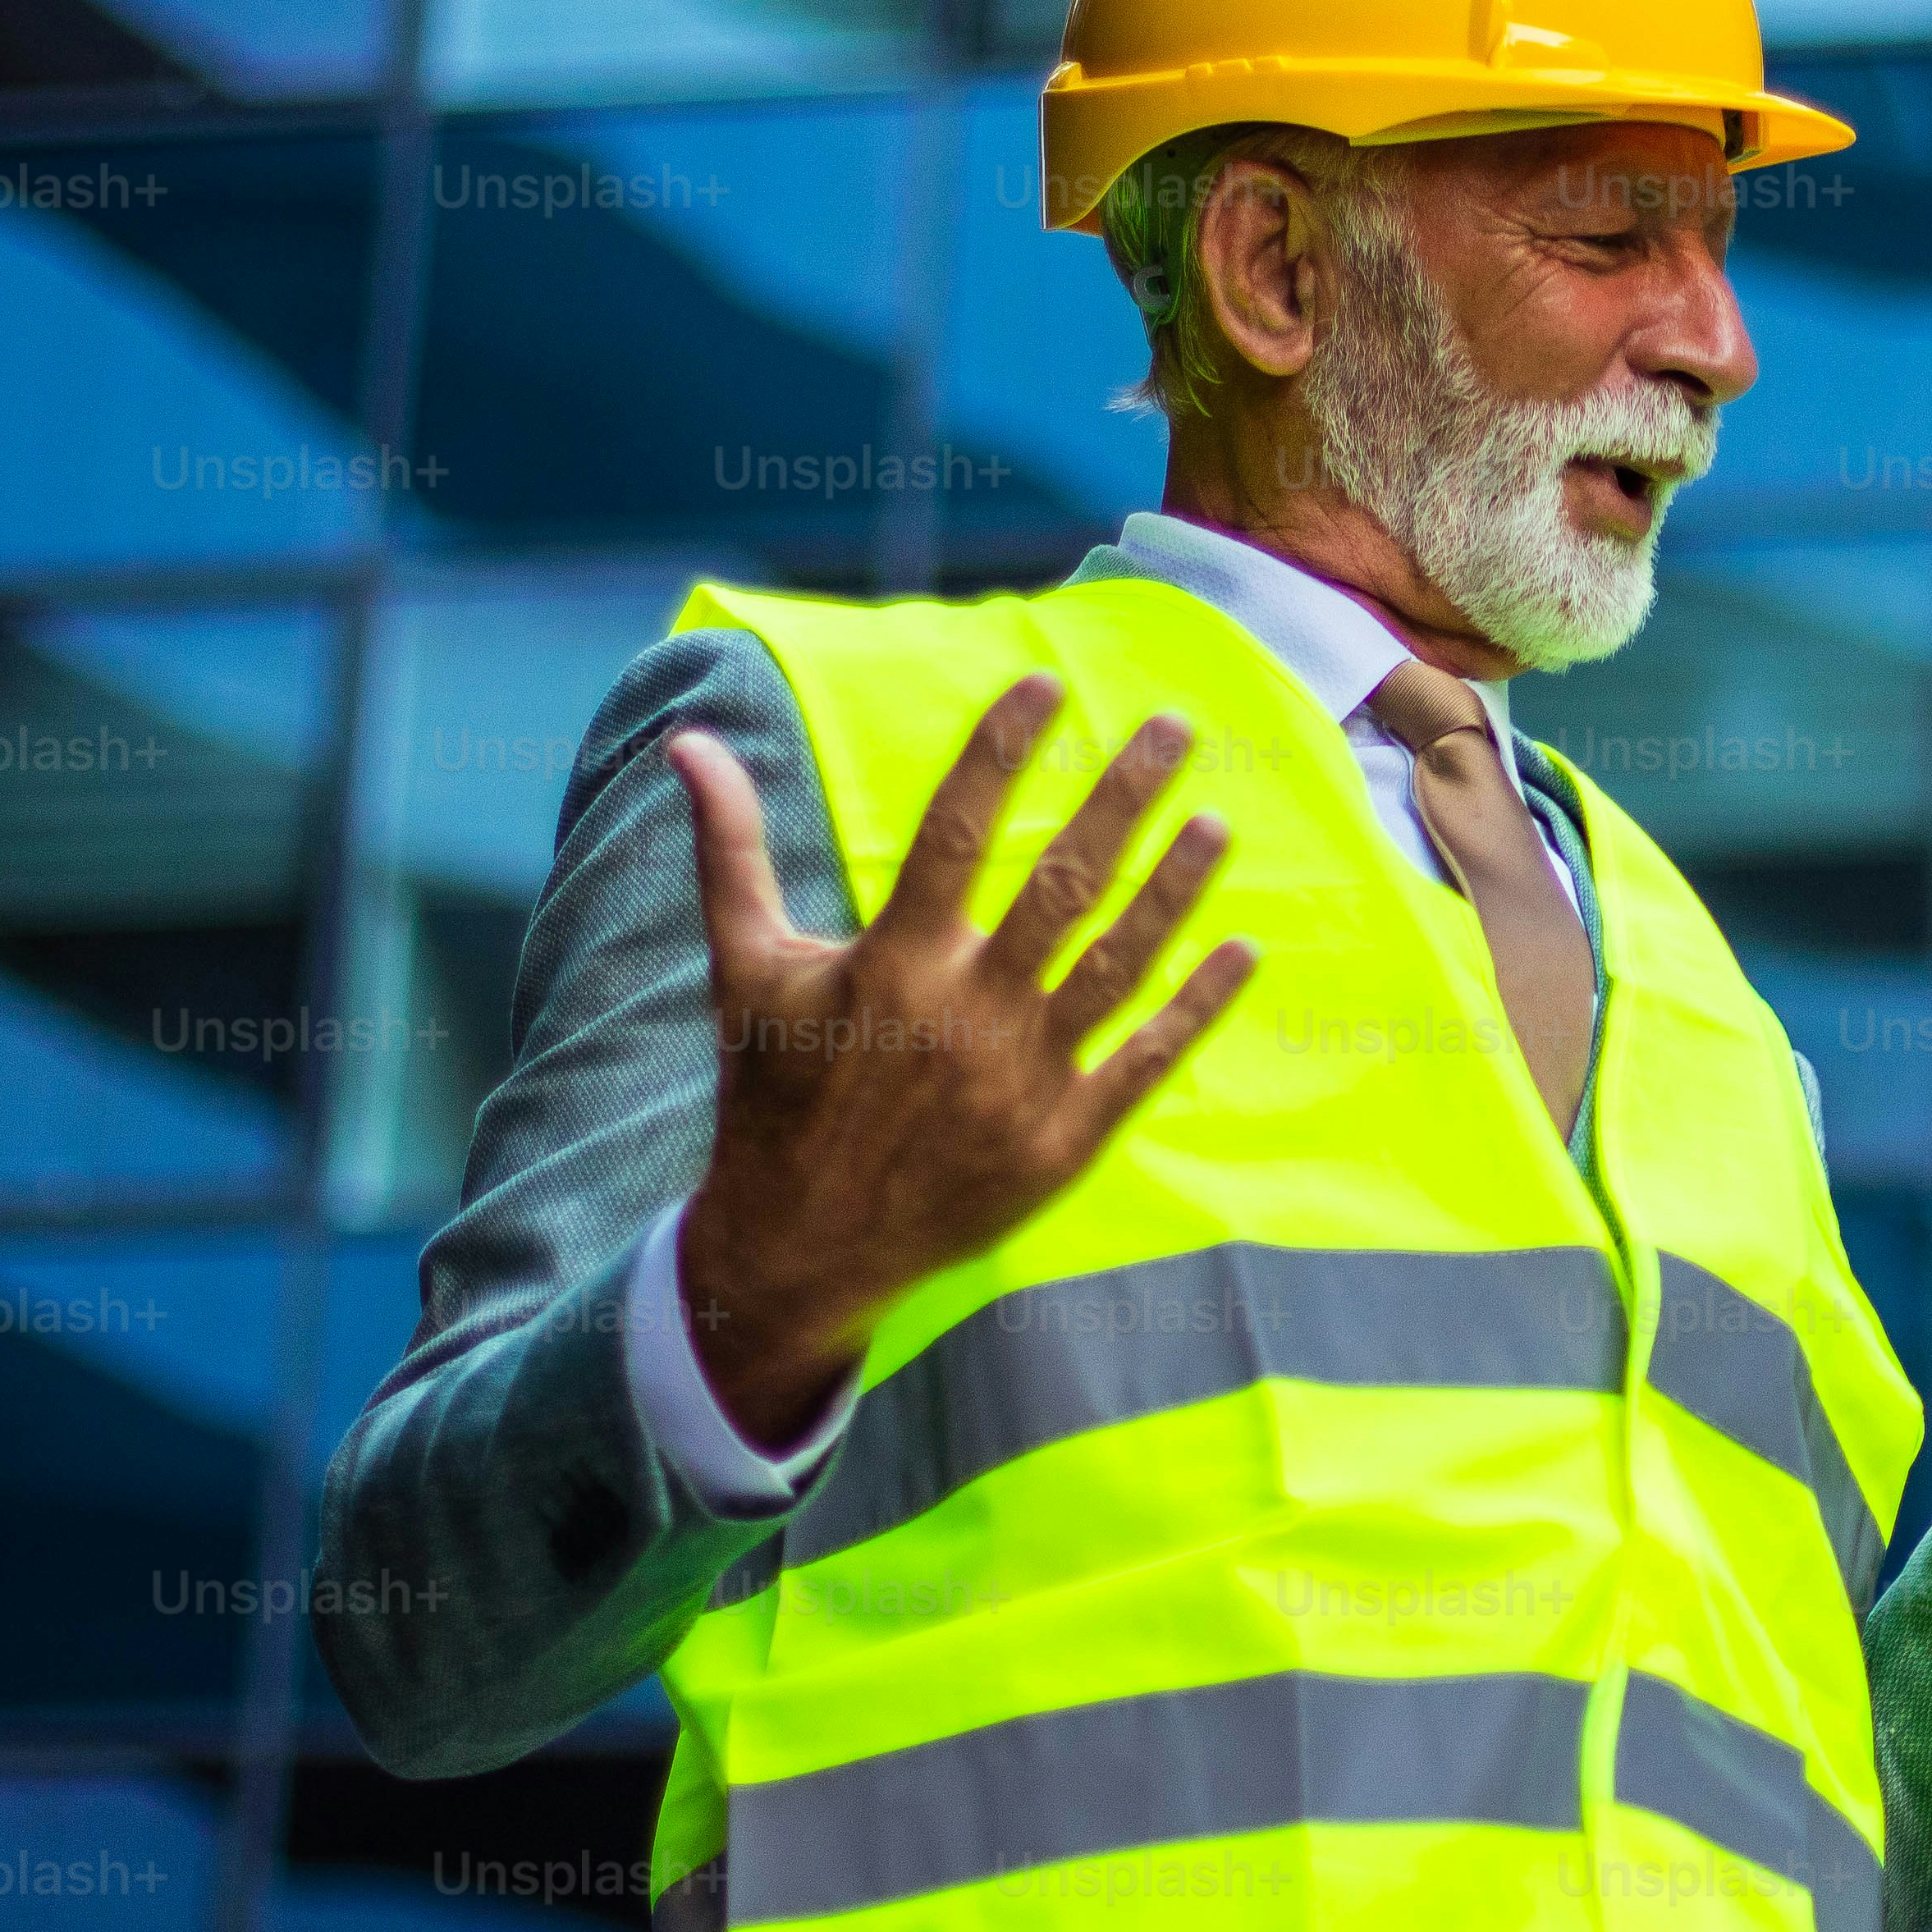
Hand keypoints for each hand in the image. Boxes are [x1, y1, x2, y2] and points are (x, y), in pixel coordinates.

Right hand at [672, 675, 1257, 1449]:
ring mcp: (1022, 1080)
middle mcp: (965, 1013)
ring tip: (1217, 826)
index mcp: (892, 963)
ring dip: (1175, 892)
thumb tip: (690, 742)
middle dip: (1124, 798)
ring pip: (1120, 964)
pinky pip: (1145, 1059)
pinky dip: (1197, 1006)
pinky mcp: (1061, 1141)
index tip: (1047, 686)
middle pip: (1062, 883)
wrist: (800, 1245)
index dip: (1001, 752)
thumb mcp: (743, 967)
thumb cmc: (770, 1094)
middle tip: (1171, 729)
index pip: (955, 829)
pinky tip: (1240, 952)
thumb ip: (730, 849)